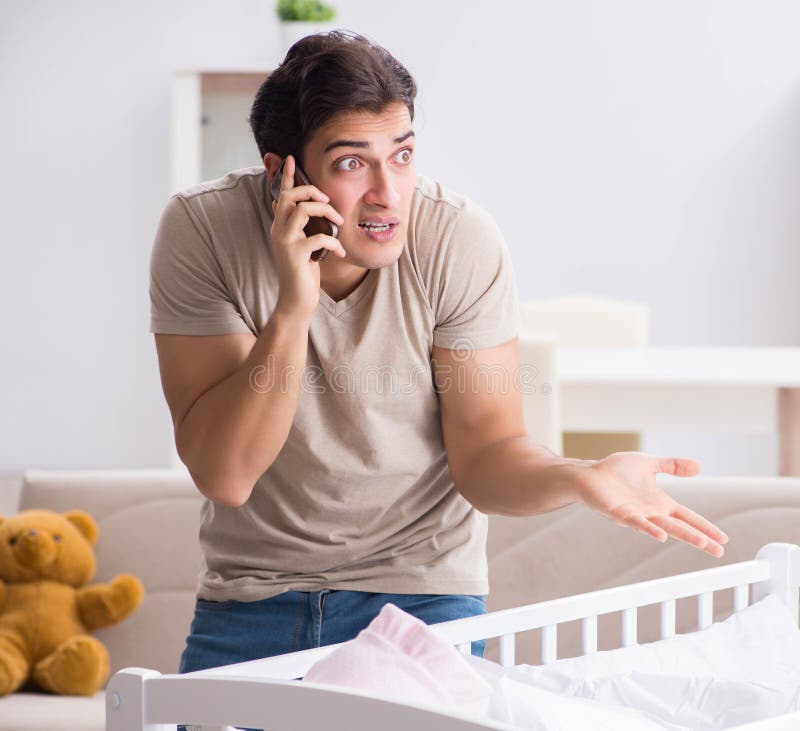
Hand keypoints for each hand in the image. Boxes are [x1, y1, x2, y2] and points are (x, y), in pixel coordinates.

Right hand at [270, 154, 345, 318]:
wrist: (296, 300)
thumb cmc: (302, 272)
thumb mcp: (301, 246)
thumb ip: (299, 228)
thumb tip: (298, 212)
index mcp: (281, 225)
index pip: (282, 195)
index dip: (287, 176)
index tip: (291, 158)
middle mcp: (279, 230)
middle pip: (291, 196)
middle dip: (312, 192)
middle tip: (328, 200)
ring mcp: (285, 241)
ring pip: (303, 210)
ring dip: (326, 212)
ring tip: (339, 224)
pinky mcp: (295, 254)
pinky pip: (318, 237)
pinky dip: (334, 242)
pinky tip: (339, 252)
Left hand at [573, 452, 728, 556]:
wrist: (588, 473)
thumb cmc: (615, 470)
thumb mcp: (649, 463)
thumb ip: (672, 466)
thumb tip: (699, 466)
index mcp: (659, 502)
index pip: (687, 516)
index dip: (705, 526)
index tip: (723, 539)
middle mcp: (650, 512)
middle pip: (680, 527)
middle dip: (700, 539)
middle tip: (719, 552)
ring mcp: (636, 514)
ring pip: (662, 527)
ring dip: (681, 535)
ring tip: (701, 543)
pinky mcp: (619, 512)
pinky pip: (636, 523)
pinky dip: (648, 529)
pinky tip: (660, 536)